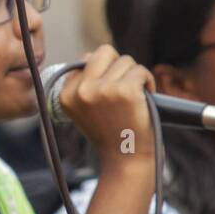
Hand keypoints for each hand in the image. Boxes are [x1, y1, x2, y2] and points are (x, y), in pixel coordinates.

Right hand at [57, 45, 155, 170]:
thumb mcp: (84, 110)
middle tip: (125, 88)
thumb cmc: (109, 135)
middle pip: (104, 52)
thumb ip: (83, 84)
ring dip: (135, 76)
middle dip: (118, 66)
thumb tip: (89, 55)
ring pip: (126, 61)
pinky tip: (146, 97)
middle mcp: (81, 90)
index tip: (109, 97)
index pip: (85, 60)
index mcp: (66, 94)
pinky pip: (141, 71)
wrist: (125, 160)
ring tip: (135, 98)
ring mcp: (103, 89)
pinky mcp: (125, 90)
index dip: (103, 73)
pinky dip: (148, 82)